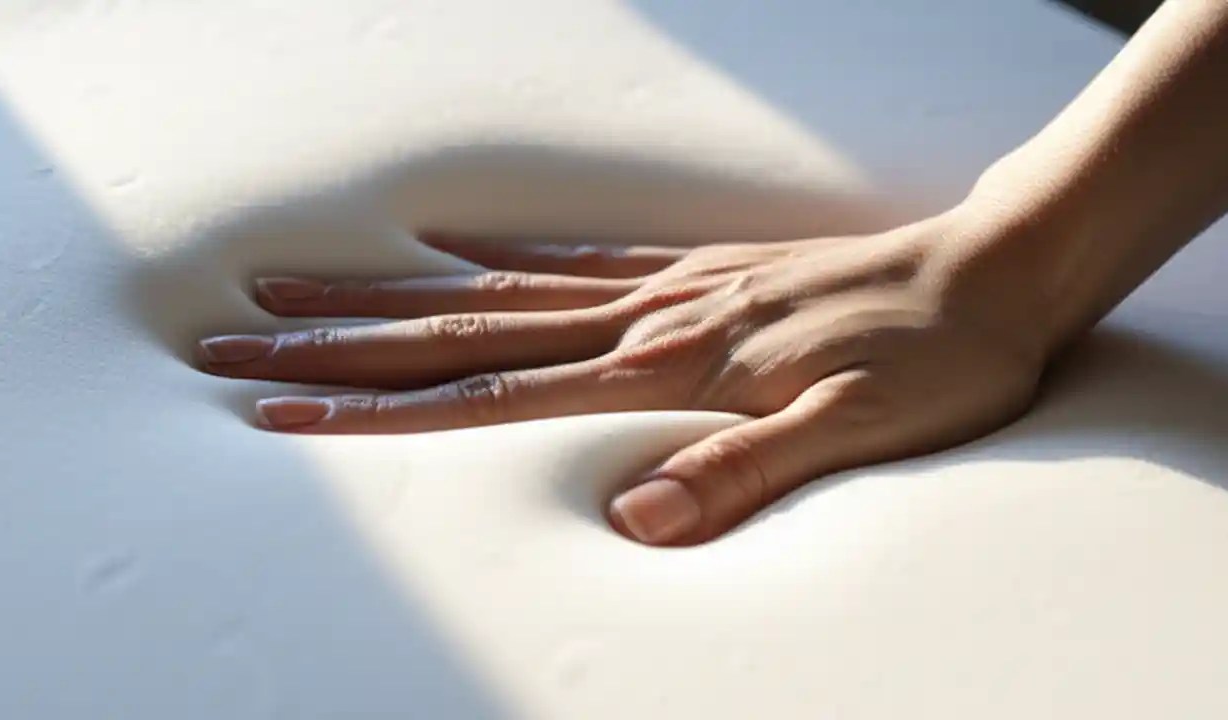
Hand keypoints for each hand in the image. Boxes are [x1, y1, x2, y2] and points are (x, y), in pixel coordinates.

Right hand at [198, 210, 1049, 545]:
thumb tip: (631, 515)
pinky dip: (498, 252)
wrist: (995, 273)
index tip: (283, 405)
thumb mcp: (853, 438)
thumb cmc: (932, 364)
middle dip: (340, 342)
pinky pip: (575, 257)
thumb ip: (741, 479)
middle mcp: (645, 320)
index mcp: (667, 370)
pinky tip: (448, 244)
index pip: (491, 396)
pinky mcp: (695, 270)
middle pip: (462, 333)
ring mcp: (664, 287)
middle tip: (233, 336)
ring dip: (391, 295)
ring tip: (300, 282)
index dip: (381, 408)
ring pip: (498, 288)